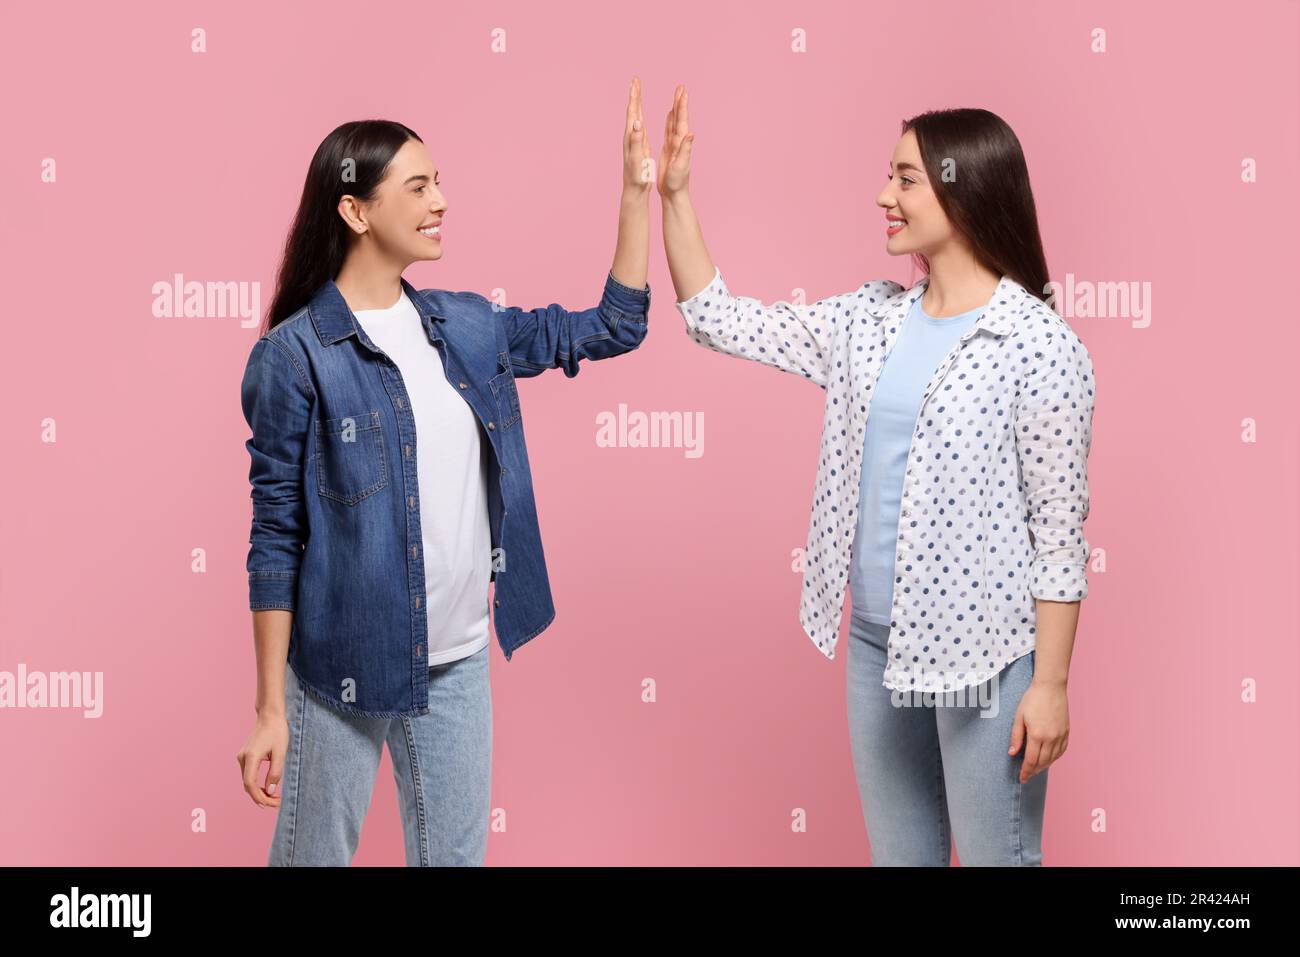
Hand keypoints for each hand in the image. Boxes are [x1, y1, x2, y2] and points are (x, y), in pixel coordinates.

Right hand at [237, 714, 288, 807]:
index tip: (272, 804)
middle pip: (248, 785)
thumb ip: (275, 772)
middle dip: (261, 797)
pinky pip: (249, 775)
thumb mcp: (281, 752)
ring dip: (259, 791)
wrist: (270, 716)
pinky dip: (257, 784)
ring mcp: (242, 757)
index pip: (250, 784)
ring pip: (248, 781)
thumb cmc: (277, 732)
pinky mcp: (245, 757)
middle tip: (277, 803)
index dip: (260, 797)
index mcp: (251, 757)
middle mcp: (242, 758)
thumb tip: (270, 791)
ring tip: (274, 797)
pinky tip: (267, 788)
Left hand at [622, 76, 652, 198]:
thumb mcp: (637, 157)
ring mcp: (634, 141)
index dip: (634, 97)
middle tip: (636, 81)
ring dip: (637, 104)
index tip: (635, 82)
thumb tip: (637, 123)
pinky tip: (640, 116)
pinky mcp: (639, 146)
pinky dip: (640, 117)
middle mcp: (631, 137)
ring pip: (635, 118)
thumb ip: (637, 140)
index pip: (632, 112)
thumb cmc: (636, 176)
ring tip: (637, 92)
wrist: (634, 190)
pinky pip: (639, 127)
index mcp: (631, 137)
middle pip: (632, 111)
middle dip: (634, 95)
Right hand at [657, 84, 693, 198]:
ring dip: (675, 109)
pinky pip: (669, 131)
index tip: (682, 92)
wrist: (674, 193)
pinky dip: (669, 121)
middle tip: (680, 87)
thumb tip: (691, 134)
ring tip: (676, 96)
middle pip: (679, 118)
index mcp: (681, 144)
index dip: (682, 107)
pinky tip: (669, 115)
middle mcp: (679, 142)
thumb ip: (686, 149)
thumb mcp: (681, 165)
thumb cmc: (677, 182)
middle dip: (679, 102)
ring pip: (674, 122)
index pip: (682, 121)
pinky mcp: (670, 149)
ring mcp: (675, 145)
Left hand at [1008, 678, 1068, 783]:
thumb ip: (1016, 737)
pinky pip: (1062, 751)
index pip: (1031, 760)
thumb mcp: (1019, 717)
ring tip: (1035, 769)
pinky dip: (1054, 757)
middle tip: (1027, 775)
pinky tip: (1048, 758)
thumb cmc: (1032, 700)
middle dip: (1034, 771)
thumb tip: (1012, 753)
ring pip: (1053, 758)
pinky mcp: (1067, 732)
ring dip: (1044, 766)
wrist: (1050, 688)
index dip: (1026, 771)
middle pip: (1042, 762)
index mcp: (1037, 735)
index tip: (1022, 778)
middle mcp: (1051, 738)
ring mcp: (1061, 736)